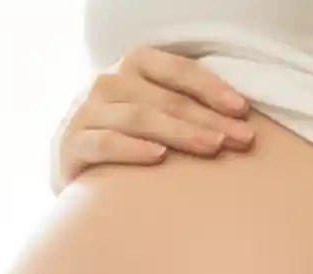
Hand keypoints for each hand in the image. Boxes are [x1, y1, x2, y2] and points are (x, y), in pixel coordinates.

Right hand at [50, 44, 256, 193]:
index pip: (178, 70)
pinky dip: (133, 149)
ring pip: (139, 117)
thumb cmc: (126, 139)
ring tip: (212, 147)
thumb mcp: (154, 111)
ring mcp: (85, 112)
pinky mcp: (70, 144)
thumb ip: (185, 105)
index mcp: (132, 65)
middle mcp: (107, 82)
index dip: (212, 88)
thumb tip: (240, 120)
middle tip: (241, 139)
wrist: (74, 169)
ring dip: (179, 132)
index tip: (242, 111)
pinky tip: (160, 156)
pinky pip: (105, 143)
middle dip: (207, 119)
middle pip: (165, 98)